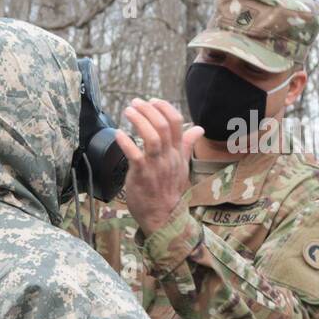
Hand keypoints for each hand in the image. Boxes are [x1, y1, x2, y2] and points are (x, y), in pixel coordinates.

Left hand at [113, 98, 203, 235]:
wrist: (163, 217)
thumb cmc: (169, 191)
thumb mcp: (182, 166)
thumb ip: (188, 145)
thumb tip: (199, 128)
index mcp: (178, 153)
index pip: (177, 123)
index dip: (164, 108)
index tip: (152, 101)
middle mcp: (169, 157)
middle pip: (163, 126)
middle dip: (148, 110)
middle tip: (135, 103)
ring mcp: (156, 166)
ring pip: (152, 137)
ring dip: (139, 121)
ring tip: (128, 111)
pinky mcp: (142, 175)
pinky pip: (135, 155)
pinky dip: (126, 142)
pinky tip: (119, 134)